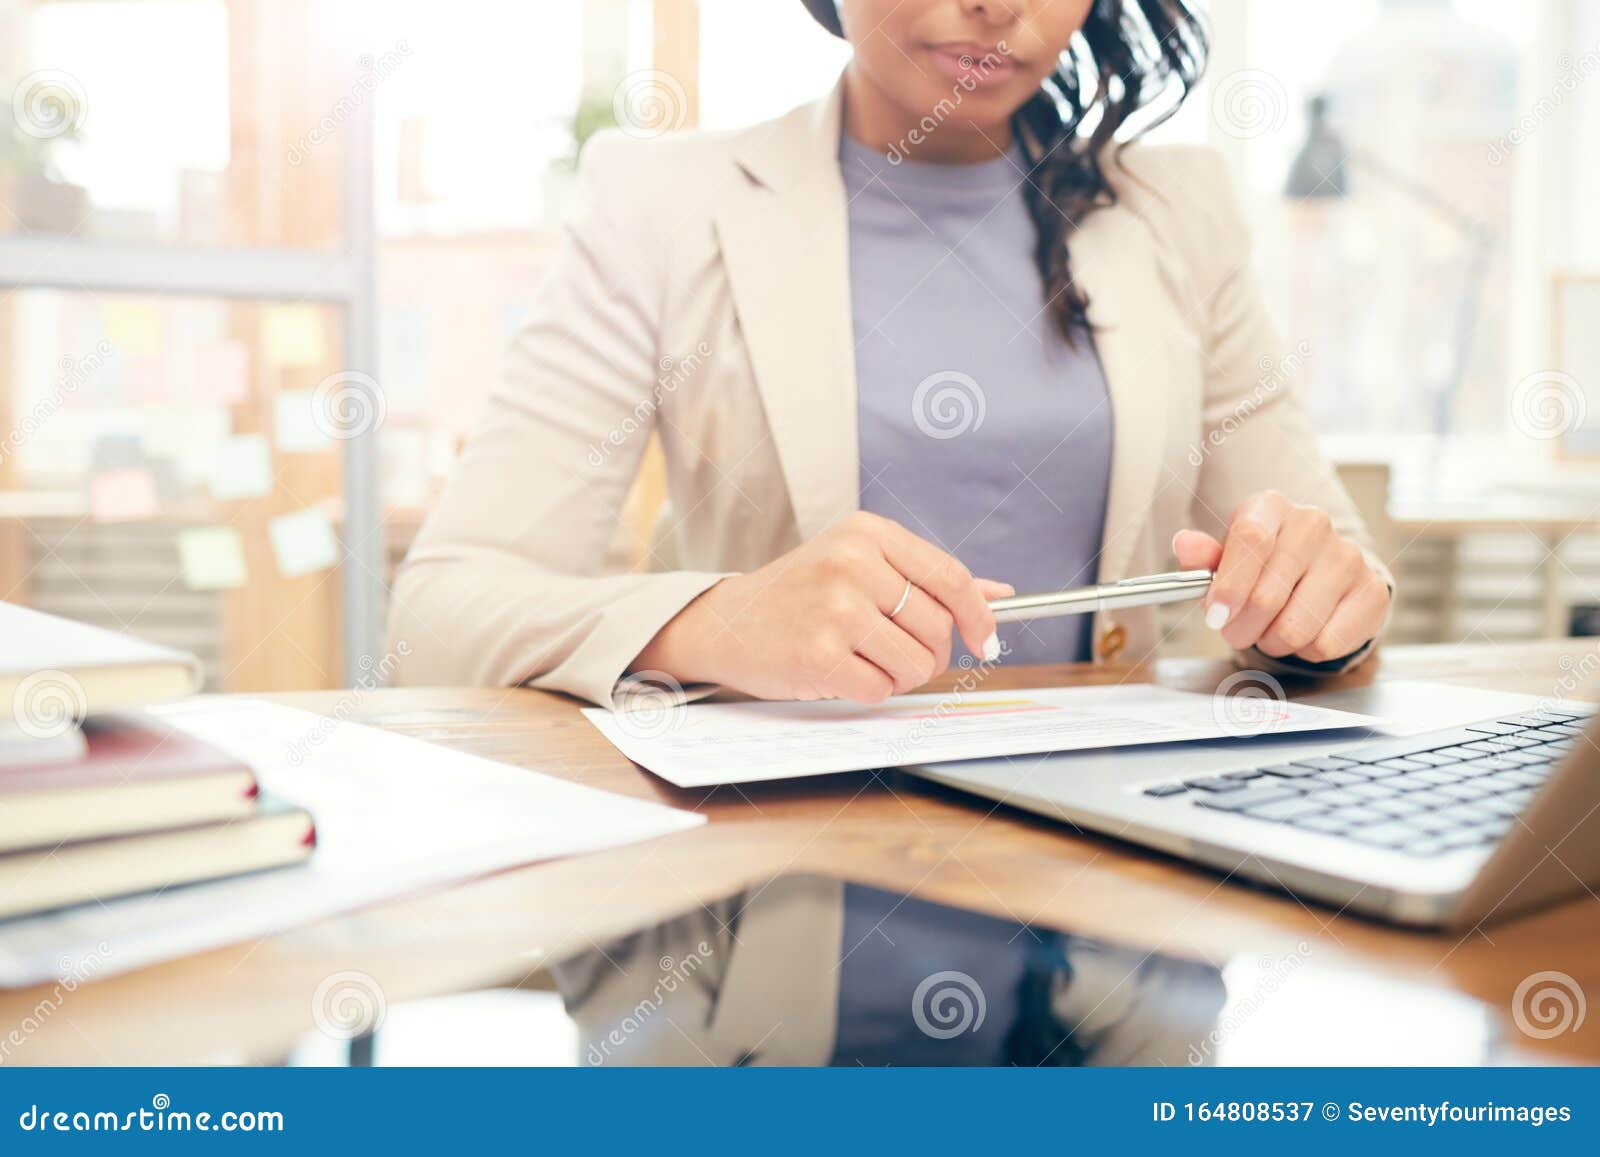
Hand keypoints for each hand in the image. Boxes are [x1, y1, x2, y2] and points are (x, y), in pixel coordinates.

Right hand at [632, 511, 1010, 702]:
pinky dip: (871, 690)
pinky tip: (842, 673)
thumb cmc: (800, 594)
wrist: (728, 622)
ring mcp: (834, 610)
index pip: (950, 577)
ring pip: (916, 664)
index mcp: (867, 534)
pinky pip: (882, 690)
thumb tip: (999, 594)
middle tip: (898, 653)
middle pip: (937, 627)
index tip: (987, 640)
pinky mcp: (819, 656)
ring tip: (866, 661)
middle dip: (930, 652)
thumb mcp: (859, 566)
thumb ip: (927, 578)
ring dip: (901, 675)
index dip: (978, 616)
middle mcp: (851, 564)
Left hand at [1172, 491, 1388, 664]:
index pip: (1252, 539)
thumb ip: (1203, 558)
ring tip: (1269, 631)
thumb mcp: (1224, 560)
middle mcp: (1314, 523)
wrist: (1317, 577)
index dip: (1230, 585)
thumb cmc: (1261, 567)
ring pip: (1296, 626)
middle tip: (1236, 631)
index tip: (1216, 616)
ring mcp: (1348, 556)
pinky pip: (1326, 644)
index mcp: (1271, 507)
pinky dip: (1305, 651)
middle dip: (1242, 627)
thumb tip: (1185, 544)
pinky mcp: (1372, 592)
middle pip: (1270, 593)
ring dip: (1272, 642)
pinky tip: (1303, 632)